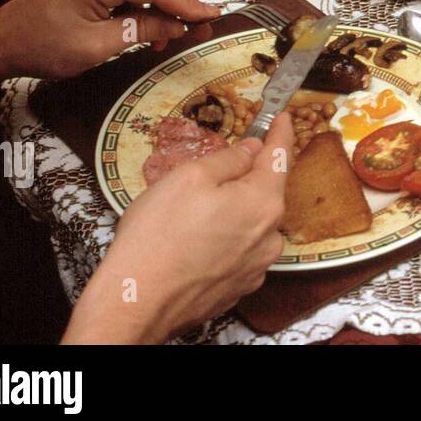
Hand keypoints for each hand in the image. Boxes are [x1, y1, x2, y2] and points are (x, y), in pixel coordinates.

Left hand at [0, 0, 220, 78]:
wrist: (1, 41)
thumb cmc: (42, 46)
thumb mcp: (96, 47)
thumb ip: (142, 32)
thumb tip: (179, 27)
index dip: (189, 4)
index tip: (214, 18)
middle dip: (183, 4)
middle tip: (205, 28)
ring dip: (167, 6)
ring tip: (180, 33)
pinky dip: (148, 4)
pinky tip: (154, 28)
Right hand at [63, 113, 294, 343]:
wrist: (136, 303)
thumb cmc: (158, 235)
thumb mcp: (190, 177)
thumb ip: (230, 158)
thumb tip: (252, 149)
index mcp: (264, 202)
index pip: (280, 156)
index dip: (281, 133)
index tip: (284, 117)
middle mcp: (270, 236)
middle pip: (267, 192)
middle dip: (249, 175)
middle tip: (223, 162)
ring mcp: (257, 266)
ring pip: (253, 223)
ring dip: (236, 209)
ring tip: (195, 211)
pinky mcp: (239, 287)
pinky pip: (240, 251)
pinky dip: (227, 238)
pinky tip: (198, 240)